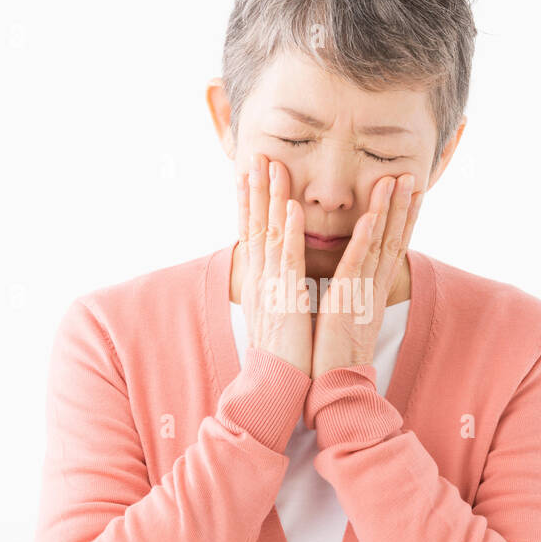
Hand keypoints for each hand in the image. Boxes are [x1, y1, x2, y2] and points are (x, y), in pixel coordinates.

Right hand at [237, 152, 311, 374]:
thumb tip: (279, 275)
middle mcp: (262, 279)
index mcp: (262, 282)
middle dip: (255, 188)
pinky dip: (290, 232)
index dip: (250, 202)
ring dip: (272, 197)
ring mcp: (273, 288)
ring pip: (271, 233)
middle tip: (254, 155)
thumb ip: (278, 290)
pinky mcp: (288, 300)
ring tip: (272, 165)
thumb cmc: (284, 355)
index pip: (253, 233)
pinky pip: (289, 260)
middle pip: (256, 225)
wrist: (277, 387)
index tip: (248, 173)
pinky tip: (292, 207)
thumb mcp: (278, 314)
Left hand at [311, 173, 422, 378]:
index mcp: (371, 291)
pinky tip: (371, 216)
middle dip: (402, 206)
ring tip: (395, 180)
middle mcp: (373, 288)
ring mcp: (363, 293)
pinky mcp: (347, 300)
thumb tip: (346, 282)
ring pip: (379, 244)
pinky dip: (364, 238)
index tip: (408, 194)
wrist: (334, 386)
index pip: (389, 247)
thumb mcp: (346, 317)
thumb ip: (349, 294)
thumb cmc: (333, 355)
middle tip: (411, 176)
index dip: (400, 219)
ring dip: (388, 210)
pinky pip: (357, 264)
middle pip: (393, 239)